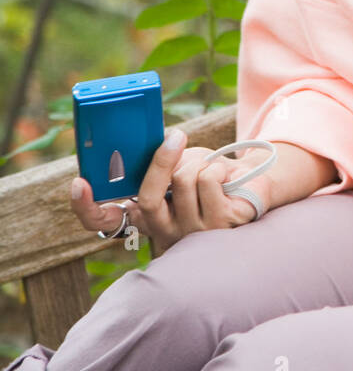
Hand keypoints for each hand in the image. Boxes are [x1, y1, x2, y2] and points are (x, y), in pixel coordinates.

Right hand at [70, 130, 273, 257]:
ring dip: (200, 161)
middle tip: (175, 136)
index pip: (103, 222)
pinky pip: (209, 180)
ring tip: (211, 168)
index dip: (86, 206)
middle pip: (147, 196)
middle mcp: (165, 231)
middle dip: (161, 161)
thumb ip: (159, 165)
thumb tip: (148, 143)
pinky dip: (219, 168)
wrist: (254, 189)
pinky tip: (227, 179)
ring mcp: (194, 234)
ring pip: (183, 180)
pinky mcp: (223, 227)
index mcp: (146, 216)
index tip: (80, 183)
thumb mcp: (177, 167)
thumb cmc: (209, 177)